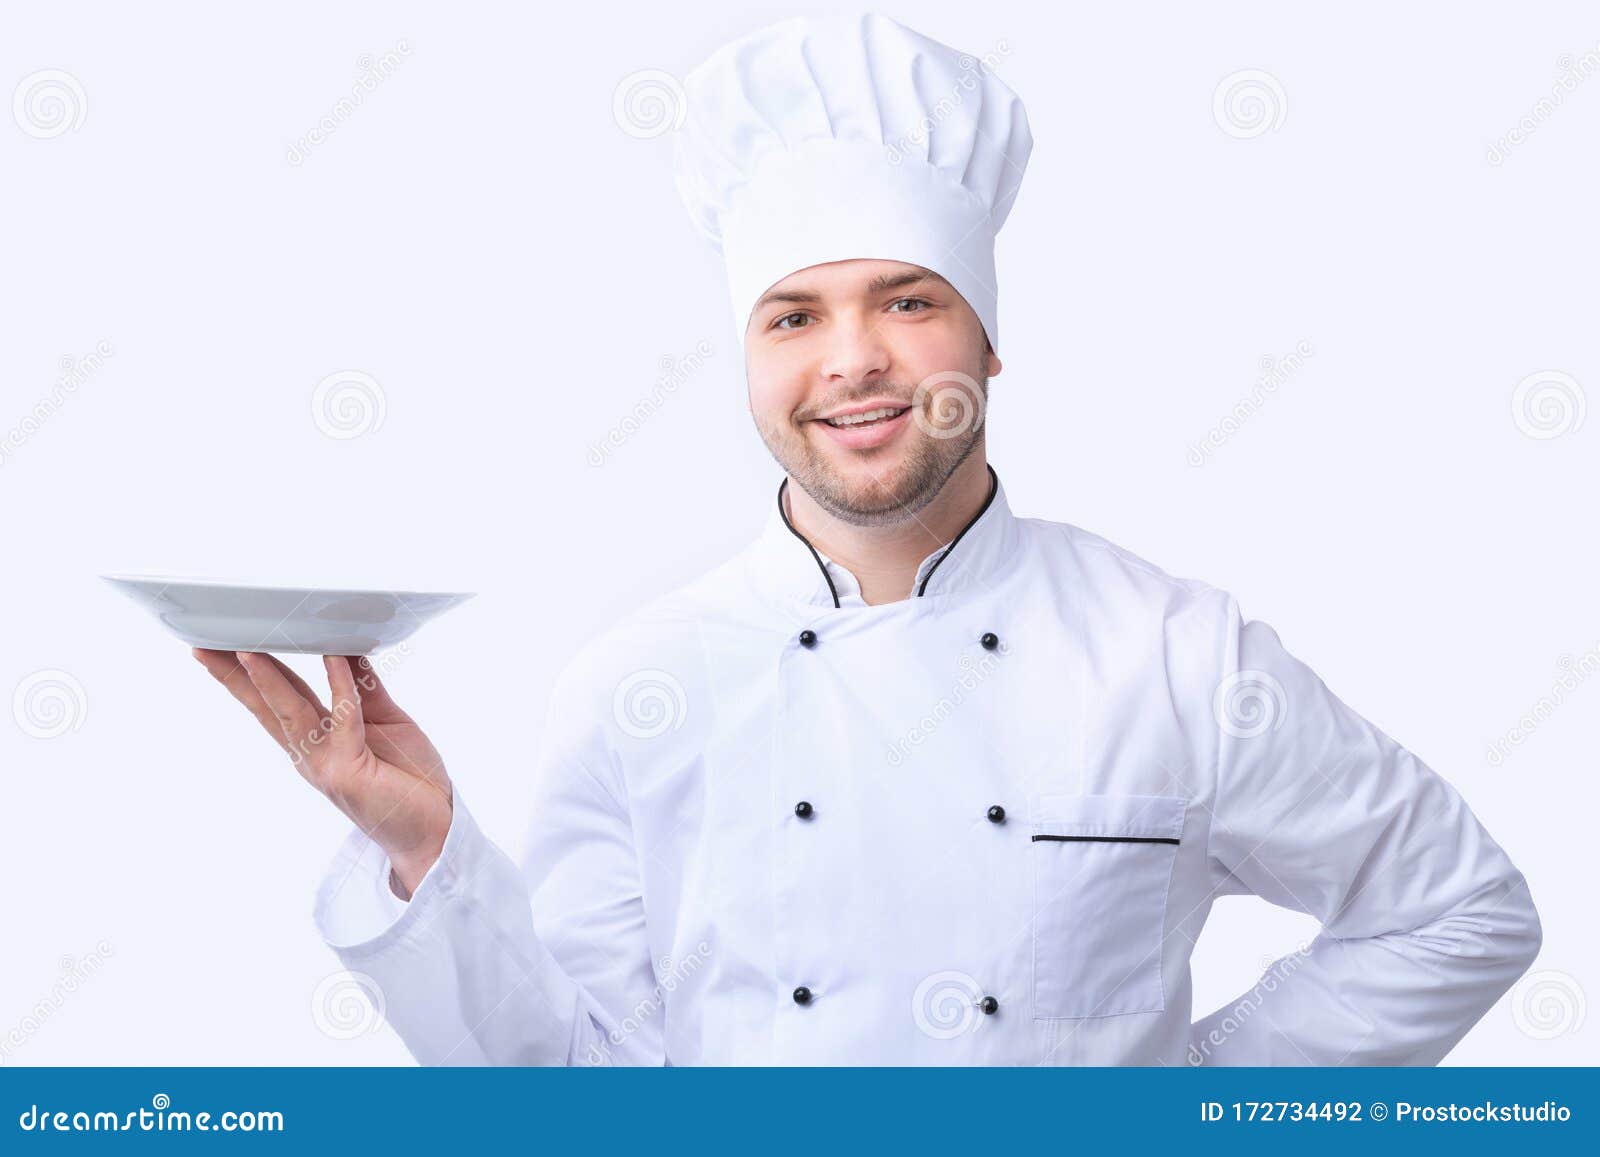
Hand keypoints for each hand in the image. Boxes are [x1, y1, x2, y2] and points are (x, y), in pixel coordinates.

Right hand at [192, 648, 451, 896]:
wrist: (436, 828)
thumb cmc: (410, 778)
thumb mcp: (385, 721)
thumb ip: (362, 688)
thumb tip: (344, 648)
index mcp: (316, 740)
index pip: (276, 699)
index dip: (249, 674)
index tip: (221, 646)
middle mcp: (311, 753)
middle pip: (266, 707)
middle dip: (234, 677)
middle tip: (204, 647)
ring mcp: (325, 764)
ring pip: (290, 712)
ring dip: (269, 680)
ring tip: (246, 651)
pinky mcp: (348, 771)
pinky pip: (344, 718)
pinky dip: (339, 684)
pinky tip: (332, 656)